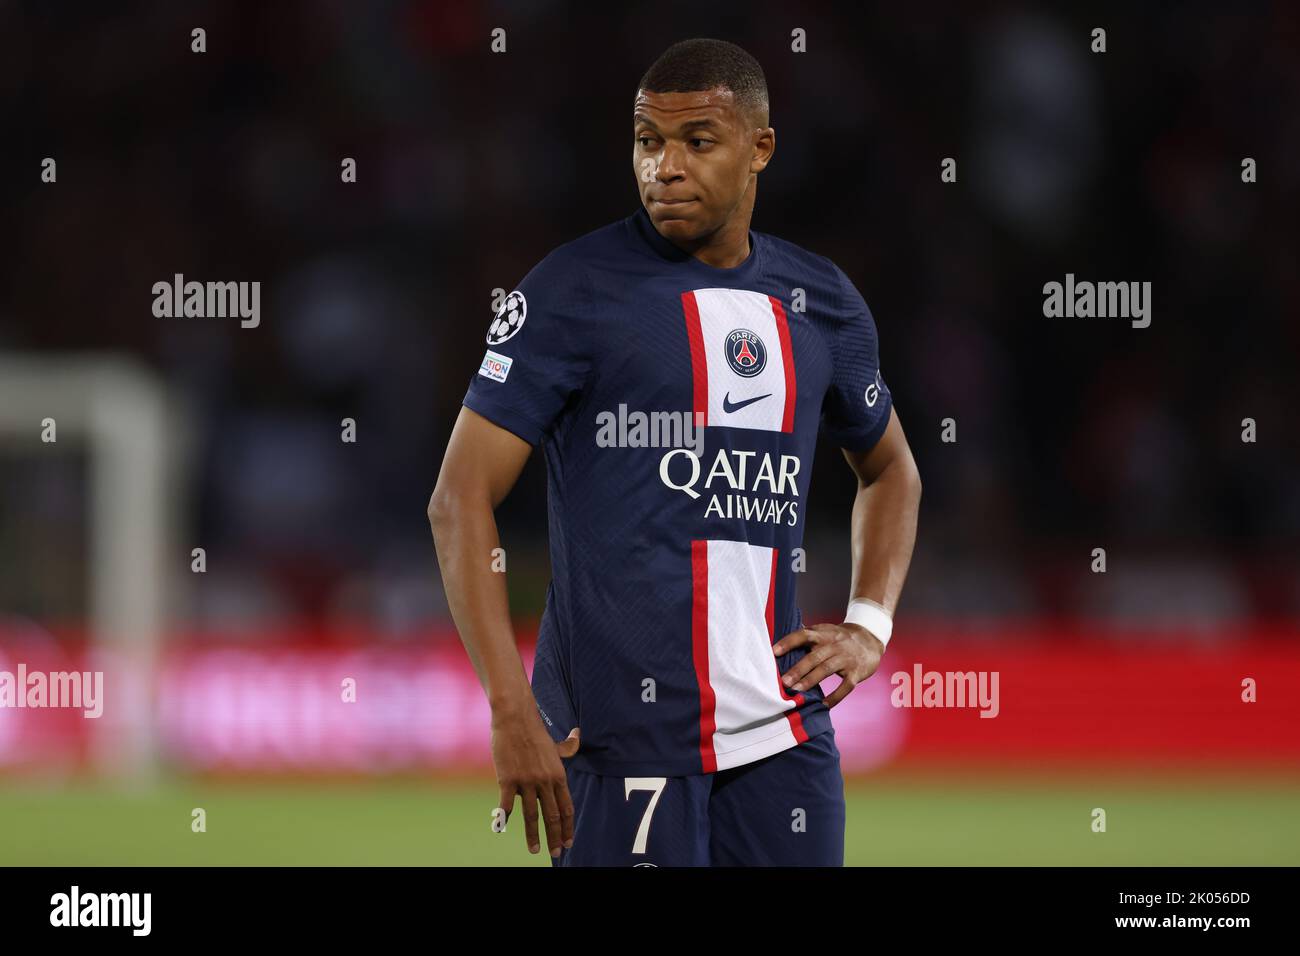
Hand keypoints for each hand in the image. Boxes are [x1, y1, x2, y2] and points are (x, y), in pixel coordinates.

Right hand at [491, 711, 579, 856]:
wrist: (515, 718)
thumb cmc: (534, 730)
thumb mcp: (555, 742)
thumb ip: (568, 746)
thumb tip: (578, 735)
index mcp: (558, 775)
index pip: (567, 807)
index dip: (568, 827)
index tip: (569, 842)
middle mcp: (545, 781)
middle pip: (553, 816)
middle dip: (555, 838)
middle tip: (556, 853)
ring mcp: (527, 781)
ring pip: (532, 815)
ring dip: (534, 836)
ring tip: (534, 850)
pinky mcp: (508, 779)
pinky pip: (506, 805)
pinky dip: (503, 818)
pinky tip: (500, 827)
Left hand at [773, 622, 884, 707]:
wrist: (870, 639)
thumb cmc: (840, 638)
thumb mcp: (825, 632)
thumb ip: (807, 637)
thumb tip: (780, 644)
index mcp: (824, 634)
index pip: (804, 635)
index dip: (789, 642)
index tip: (774, 652)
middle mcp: (835, 645)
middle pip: (814, 656)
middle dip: (798, 669)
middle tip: (784, 681)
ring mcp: (846, 658)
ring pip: (827, 669)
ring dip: (810, 681)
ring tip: (796, 691)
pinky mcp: (857, 672)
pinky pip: (845, 686)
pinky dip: (835, 697)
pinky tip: (823, 705)